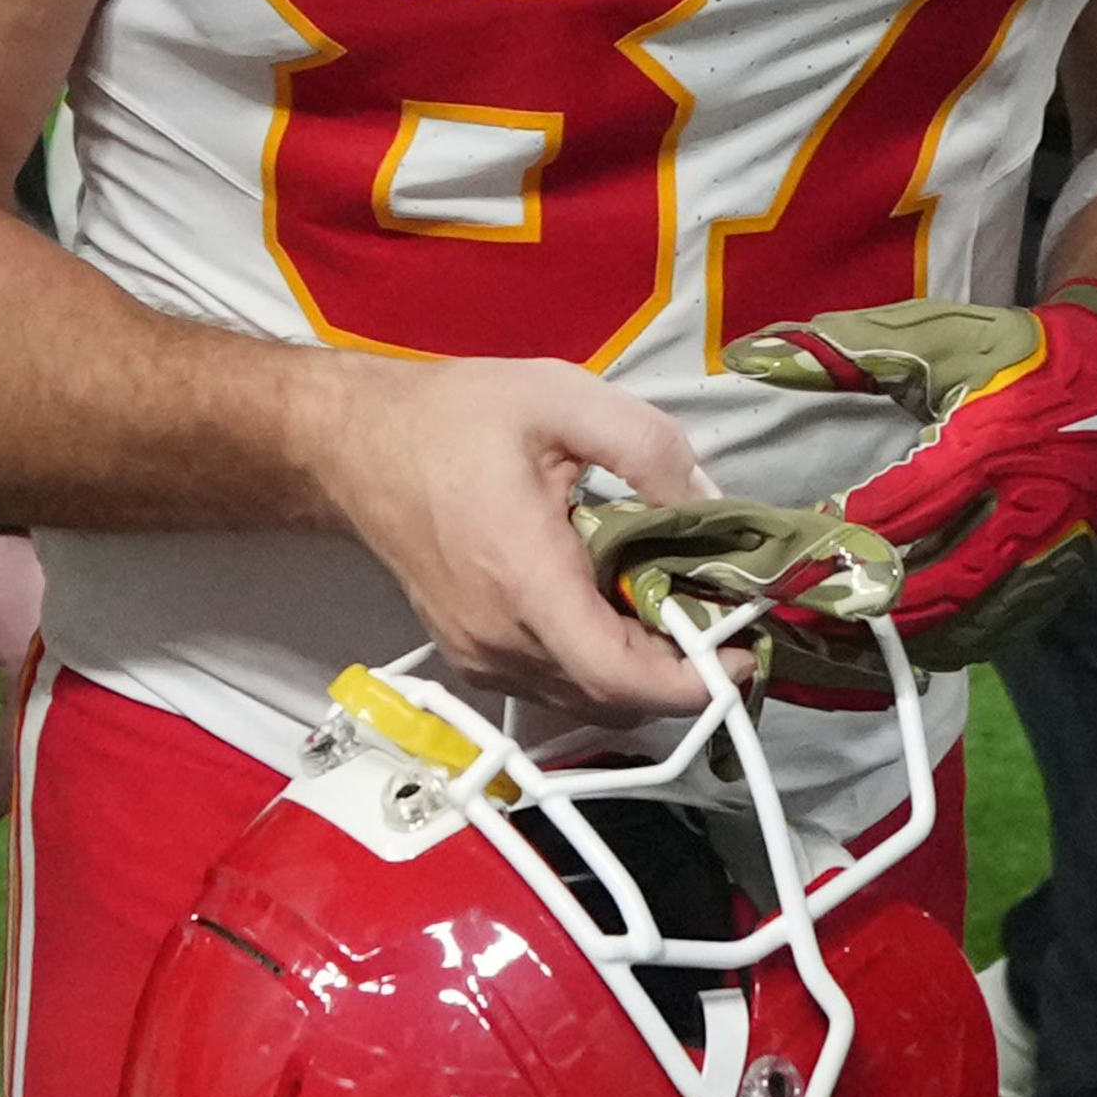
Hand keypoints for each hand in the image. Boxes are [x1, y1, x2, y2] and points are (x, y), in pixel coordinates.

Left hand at [0, 529, 42, 849]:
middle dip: (8, 792)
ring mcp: (74, 653)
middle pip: (44, 748)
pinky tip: (20, 734)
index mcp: (38, 669)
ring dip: (24, 760)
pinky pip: (56, 697)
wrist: (6, 497)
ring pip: (53, 724)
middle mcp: (66, 668)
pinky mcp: (73, 638)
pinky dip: (35, 725)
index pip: (14, 754)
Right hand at [298, 354, 724, 726]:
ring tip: (677, 612)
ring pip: (582, 699)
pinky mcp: (471, 656)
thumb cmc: (452, 417)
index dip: (693, 681)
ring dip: (640, 674)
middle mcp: (498, 639)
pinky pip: (551, 683)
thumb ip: (646, 446)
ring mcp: (479, 657)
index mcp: (523, 579)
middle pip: (610, 698)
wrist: (353, 444)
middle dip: (679, 674)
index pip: (618, 675)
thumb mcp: (561, 396)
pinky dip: (599, 666)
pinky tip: (618, 611)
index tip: (743, 648)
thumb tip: (710, 501)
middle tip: (723, 619)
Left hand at [592, 292, 1096, 703]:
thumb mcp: (929, 336)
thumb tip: (748, 354)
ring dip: (891, 636)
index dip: (837, 539)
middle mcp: (1022, 511)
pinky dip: (937, 643)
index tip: (778, 557)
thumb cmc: (1014, 354)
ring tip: (825, 643)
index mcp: (988, 446)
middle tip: (788, 619)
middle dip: (856, 605)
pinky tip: (890, 642)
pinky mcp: (1059, 582)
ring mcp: (1046, 555)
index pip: (899, 512)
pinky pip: (992, 632)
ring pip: (961, 620)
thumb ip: (838, 350)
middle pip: (929, 582)